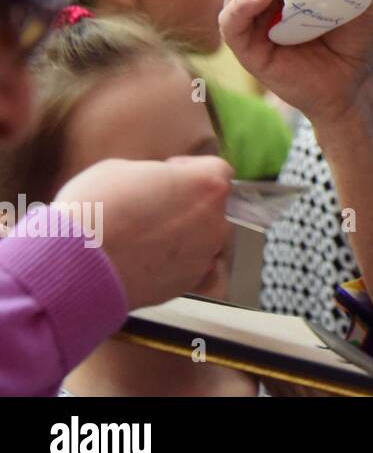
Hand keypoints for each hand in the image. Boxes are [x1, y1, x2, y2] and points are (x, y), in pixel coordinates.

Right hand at [54, 157, 232, 309]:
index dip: (189, 169)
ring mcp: (205, 256)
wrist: (77, 263)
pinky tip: (152, 261)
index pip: (216, 170)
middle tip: (153, 208)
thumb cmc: (98, 206)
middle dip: (188, 204)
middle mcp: (215, 221)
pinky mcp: (189, 284)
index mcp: (207, 186)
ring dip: (186, 235)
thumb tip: (157, 184)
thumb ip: (155, 175)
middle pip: (211, 206)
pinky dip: (180, 264)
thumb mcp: (122, 169)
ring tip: (148, 239)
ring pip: (205, 239)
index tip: (166, 174)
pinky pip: (195, 269)